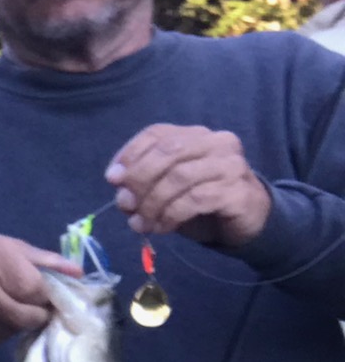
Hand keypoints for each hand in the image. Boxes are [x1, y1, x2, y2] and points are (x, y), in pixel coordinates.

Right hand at [0, 235, 80, 349]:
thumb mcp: (8, 248)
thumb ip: (44, 260)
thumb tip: (78, 272)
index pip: (32, 289)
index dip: (45, 298)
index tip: (48, 299)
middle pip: (21, 315)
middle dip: (34, 316)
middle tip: (36, 312)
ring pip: (6, 331)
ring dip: (16, 326)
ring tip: (11, 312)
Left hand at [105, 124, 271, 246]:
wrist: (248, 218)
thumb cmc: (201, 200)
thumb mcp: (165, 190)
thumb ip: (141, 186)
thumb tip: (119, 190)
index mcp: (196, 135)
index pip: (156, 134)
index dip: (129, 154)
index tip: (112, 179)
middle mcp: (217, 142)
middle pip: (168, 152)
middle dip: (139, 179)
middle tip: (125, 205)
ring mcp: (230, 165)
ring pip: (179, 177)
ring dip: (152, 203)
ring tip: (140, 223)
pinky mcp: (237, 191)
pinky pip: (194, 200)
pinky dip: (170, 215)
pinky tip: (161, 227)